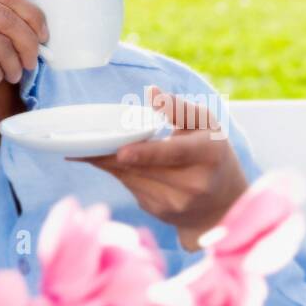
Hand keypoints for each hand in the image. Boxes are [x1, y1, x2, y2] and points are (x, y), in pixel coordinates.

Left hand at [67, 85, 248, 251]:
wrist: (222, 206)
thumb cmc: (212, 154)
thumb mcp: (206, 125)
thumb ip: (179, 108)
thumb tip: (152, 94)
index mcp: (208, 154)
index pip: (175, 153)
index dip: (147, 153)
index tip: (122, 152)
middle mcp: (193, 184)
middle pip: (143, 167)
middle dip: (111, 153)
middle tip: (83, 140)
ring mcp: (175, 202)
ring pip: (130, 177)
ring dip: (108, 161)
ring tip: (85, 149)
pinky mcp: (158, 211)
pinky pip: (129, 186)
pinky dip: (117, 171)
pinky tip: (108, 160)